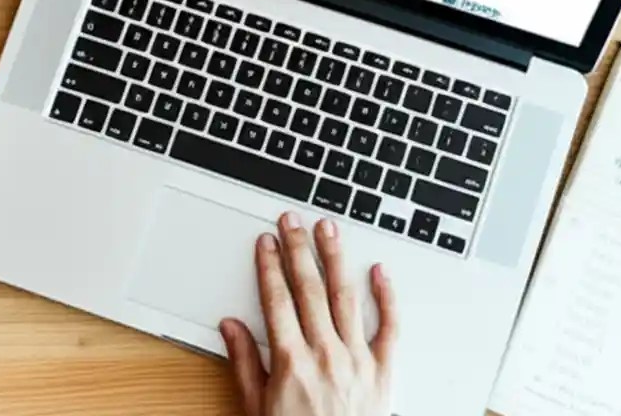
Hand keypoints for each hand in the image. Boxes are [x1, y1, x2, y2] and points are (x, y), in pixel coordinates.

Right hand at [220, 213, 396, 415]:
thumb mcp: (256, 408)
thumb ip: (245, 364)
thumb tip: (231, 327)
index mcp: (291, 362)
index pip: (277, 300)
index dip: (269, 267)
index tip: (266, 242)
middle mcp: (326, 354)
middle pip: (310, 290)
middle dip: (298, 250)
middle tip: (293, 222)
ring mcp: (358, 360)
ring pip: (346, 297)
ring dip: (335, 259)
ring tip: (329, 230)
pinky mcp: (384, 371)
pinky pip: (389, 327)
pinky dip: (386, 297)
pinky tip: (379, 271)